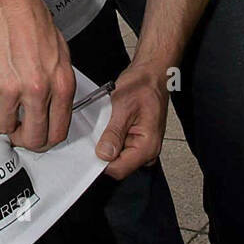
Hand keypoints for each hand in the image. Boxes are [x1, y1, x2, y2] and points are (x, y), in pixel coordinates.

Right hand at [0, 0, 74, 150]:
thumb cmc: (31, 18)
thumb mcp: (59, 52)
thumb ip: (57, 84)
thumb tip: (53, 109)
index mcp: (61, 84)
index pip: (58, 131)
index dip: (45, 140)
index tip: (37, 137)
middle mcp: (38, 91)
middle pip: (32, 138)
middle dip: (23, 139)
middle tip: (16, 130)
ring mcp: (10, 90)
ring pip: (3, 125)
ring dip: (2, 113)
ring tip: (2, 89)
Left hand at [95, 60, 167, 179]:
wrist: (152, 74)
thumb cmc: (143, 85)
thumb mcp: (124, 106)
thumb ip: (114, 133)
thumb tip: (103, 154)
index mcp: (148, 146)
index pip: (118, 169)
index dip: (101, 161)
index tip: (91, 147)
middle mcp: (148, 151)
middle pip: (117, 164)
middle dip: (105, 149)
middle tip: (102, 127)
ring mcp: (142, 147)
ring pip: (116, 155)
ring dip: (108, 141)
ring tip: (111, 120)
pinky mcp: (137, 141)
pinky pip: (119, 146)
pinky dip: (112, 135)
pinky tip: (113, 121)